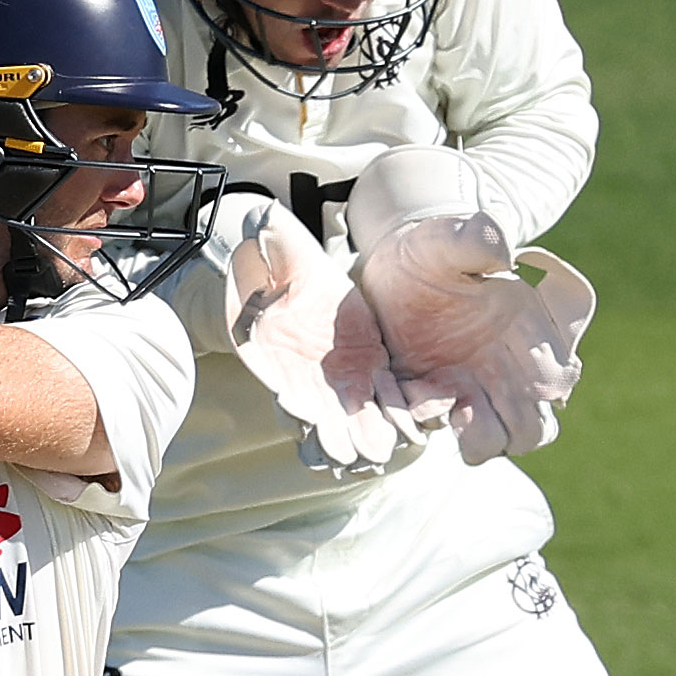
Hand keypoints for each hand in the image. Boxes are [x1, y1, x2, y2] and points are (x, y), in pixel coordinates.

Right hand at [216, 199, 425, 474]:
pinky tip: (413, 431)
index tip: (297, 409)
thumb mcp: (274, 250)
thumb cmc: (278, 263)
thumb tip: (262, 221)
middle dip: (328, 435)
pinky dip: (398, 416)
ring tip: (379, 454)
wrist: (307, 276)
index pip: (275, 378)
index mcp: (270, 349)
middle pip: (315, 415)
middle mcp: (303, 376)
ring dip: (365, 436)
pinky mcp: (371, 373)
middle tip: (344, 455)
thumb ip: (270, 244)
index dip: (286, 396)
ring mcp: (339, 380)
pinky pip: (387, 398)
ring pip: (353, 416)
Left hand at [341, 146, 595, 464]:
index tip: (500, 370)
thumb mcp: (447, 237)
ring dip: (468, 435)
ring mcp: (476, 393)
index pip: (556, 381)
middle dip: (503, 430)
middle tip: (461, 408)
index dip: (540, 391)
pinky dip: (425, 424)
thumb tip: (505, 253)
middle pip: (533, 431)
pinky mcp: (438, 404)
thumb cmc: (433, 249)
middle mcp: (511, 372)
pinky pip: (442, 433)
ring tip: (428, 402)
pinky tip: (402, 394)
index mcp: (531, 336)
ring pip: (496, 442)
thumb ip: (475, 239)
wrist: (393, 266)